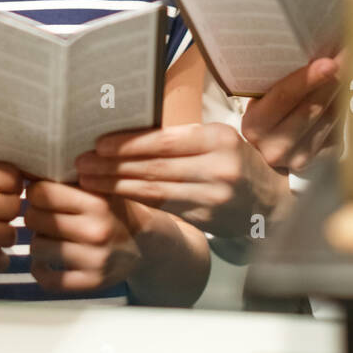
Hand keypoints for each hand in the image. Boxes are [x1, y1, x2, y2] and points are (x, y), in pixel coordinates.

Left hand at [24, 180, 146, 292]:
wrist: (147, 243)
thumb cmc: (115, 210)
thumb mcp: (99, 188)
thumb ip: (69, 180)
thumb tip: (28, 173)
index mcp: (97, 202)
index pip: (42, 193)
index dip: (36, 191)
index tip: (41, 194)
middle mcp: (96, 232)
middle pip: (34, 218)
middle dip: (35, 214)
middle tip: (45, 214)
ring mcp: (95, 260)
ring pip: (37, 248)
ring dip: (39, 241)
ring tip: (51, 236)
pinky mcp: (92, 283)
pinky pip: (49, 280)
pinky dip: (42, 269)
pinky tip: (49, 260)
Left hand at [76, 123, 291, 239]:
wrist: (270, 203)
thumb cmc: (237, 161)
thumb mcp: (219, 139)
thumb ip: (182, 137)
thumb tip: (129, 131)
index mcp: (219, 140)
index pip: (166, 141)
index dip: (130, 144)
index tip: (100, 143)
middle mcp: (218, 169)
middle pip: (156, 167)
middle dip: (114, 165)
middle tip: (83, 163)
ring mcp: (212, 198)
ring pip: (155, 190)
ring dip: (117, 185)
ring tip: (89, 179)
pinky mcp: (205, 220)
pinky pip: (162, 207)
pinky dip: (134, 200)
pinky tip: (113, 195)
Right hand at [241, 52, 344, 173]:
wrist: (272, 145)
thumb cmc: (266, 110)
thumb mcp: (262, 98)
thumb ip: (280, 82)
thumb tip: (312, 49)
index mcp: (255, 126)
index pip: (283, 97)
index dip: (307, 79)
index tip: (330, 62)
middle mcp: (276, 147)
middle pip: (312, 108)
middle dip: (333, 79)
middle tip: (350, 51)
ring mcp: (301, 157)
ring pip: (330, 117)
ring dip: (345, 87)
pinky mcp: (324, 159)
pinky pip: (340, 126)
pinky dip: (347, 102)